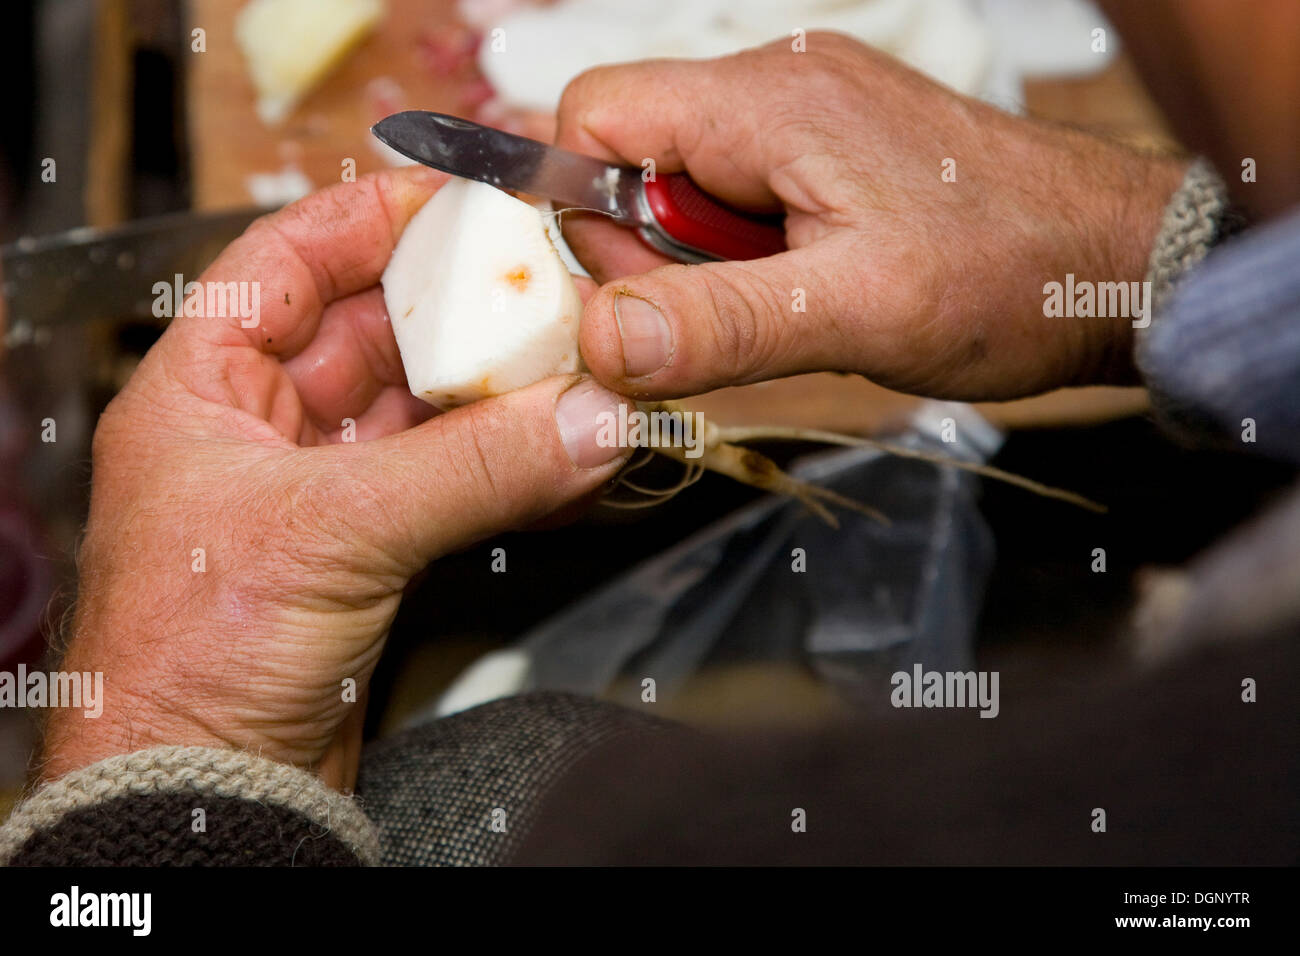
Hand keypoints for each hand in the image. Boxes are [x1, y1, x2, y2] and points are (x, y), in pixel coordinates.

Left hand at [42, 167, 629, 789]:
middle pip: (369, 335)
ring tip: (566, 368)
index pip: (281, 265)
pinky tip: (558, 456)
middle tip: (537, 288)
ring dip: (493, 397)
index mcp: (201, 394)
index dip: (365, 219)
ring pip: (419, 414)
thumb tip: (579, 418)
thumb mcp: (330, 532)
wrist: (200, 793)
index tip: (451, 199)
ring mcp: (318, 496)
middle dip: (456, 313)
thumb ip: (471, 469)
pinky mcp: (368, 556)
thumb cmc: (182, 666)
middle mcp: (258, 436)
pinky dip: (505, 471)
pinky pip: (448, 486)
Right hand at [557, 33, 1186, 401]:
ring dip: (706, 265)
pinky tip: (806, 290)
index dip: (588, 212)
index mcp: (769, 103)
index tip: (638, 295)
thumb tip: (600, 337)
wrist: (1117, 264)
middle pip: (632, 159)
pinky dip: (746, 260)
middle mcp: (779, 90)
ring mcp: (806, 121)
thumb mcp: (857, 313)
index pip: (594, 116)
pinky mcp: (829, 157)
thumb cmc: (1015, 273)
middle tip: (733, 312)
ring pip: (683, 189)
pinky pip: (739, 202)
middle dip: (653, 253)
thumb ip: (720, 323)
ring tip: (791, 302)